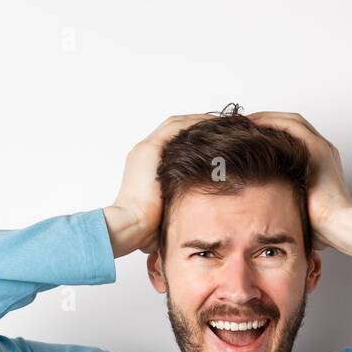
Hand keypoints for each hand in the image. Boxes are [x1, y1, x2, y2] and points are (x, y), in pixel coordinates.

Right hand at [105, 113, 210, 256]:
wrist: (130, 227)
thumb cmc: (145, 229)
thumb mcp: (168, 213)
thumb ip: (179, 205)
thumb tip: (198, 219)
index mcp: (147, 168)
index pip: (173, 145)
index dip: (195, 141)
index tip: (216, 143)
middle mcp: (145, 155)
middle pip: (176, 131)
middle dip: (199, 128)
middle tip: (221, 128)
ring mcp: (146, 151)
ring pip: (176, 126)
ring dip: (198, 122)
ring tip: (220, 123)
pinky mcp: (149, 150)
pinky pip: (175, 128)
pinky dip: (193, 123)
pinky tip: (211, 124)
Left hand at [246, 111, 351, 251]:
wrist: (339, 227)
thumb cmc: (321, 227)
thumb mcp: (296, 208)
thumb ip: (284, 200)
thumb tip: (262, 211)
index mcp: (317, 164)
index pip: (290, 140)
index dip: (268, 135)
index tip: (246, 139)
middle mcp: (320, 151)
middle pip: (289, 126)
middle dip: (265, 123)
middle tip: (240, 125)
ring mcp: (321, 148)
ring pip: (290, 121)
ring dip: (266, 119)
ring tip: (243, 122)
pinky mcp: (318, 148)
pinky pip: (292, 126)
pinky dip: (272, 122)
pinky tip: (254, 125)